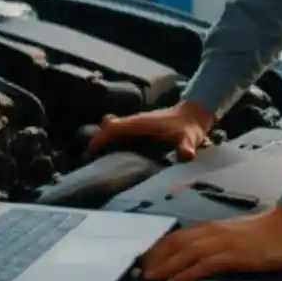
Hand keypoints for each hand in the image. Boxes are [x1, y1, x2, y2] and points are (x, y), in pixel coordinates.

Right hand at [83, 100, 214, 160]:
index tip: (89, 156)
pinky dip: (112, 144)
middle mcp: (133, 122)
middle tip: (91, 165)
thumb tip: (185, 155)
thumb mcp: (189, 138)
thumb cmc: (189, 127)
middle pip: (107, 129)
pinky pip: (119, 135)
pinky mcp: (138, 129)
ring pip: (111, 131)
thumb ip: (186, 147)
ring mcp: (135, 125)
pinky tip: (115, 161)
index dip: (99, 140)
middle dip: (97, 144)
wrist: (193, 114)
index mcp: (139, 123)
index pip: (112, 128)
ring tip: (99, 165)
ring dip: (103, 144)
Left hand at [139, 206, 281, 280]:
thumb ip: (214, 241)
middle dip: (156, 257)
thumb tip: (195, 254)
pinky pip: (204, 265)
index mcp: (210, 227)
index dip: (159, 248)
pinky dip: (186, 273)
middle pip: (176, 243)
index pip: (177, 236)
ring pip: (186, 253)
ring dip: (165, 266)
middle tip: (140, 271)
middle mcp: (211, 232)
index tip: (144, 259)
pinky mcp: (233, 255)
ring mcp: (221, 243)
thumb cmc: (262, 233)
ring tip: (150, 277)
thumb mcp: (232, 235)